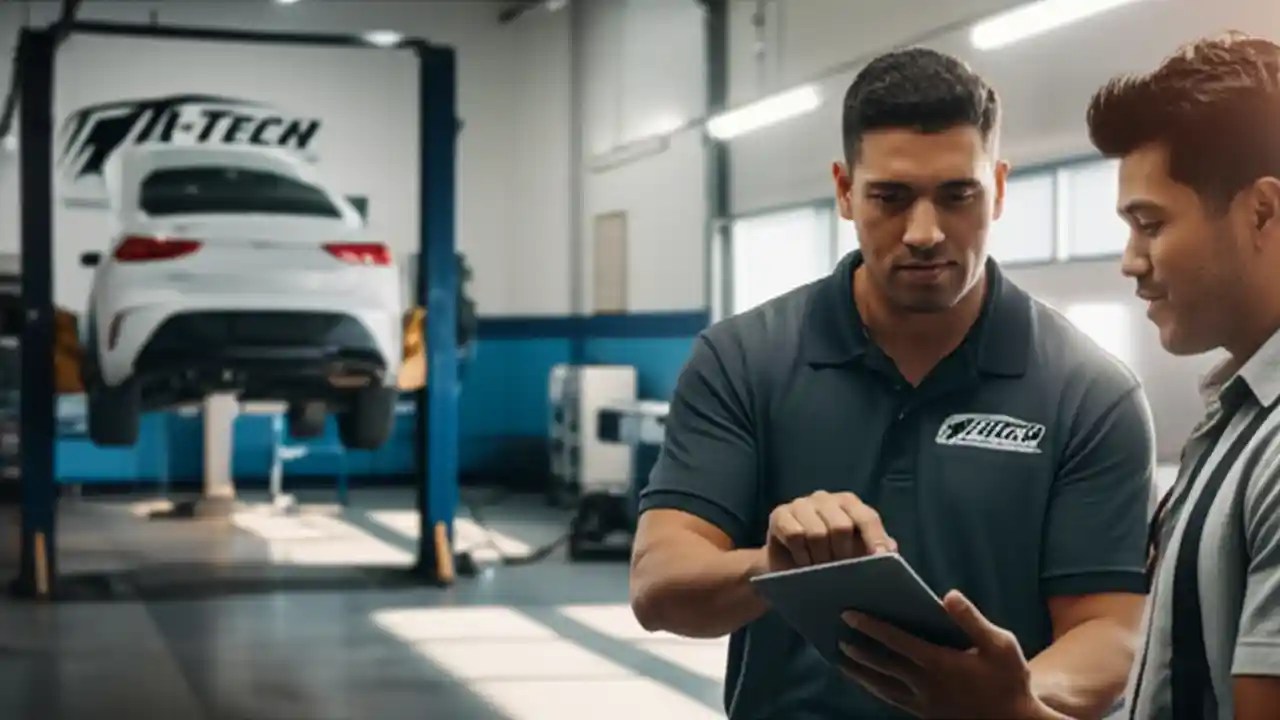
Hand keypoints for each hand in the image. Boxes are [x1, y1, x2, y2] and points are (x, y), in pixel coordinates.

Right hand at [764, 490, 895, 571]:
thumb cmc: (829, 560)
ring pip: (816, 532)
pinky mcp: (779, 514)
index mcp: (849, 504)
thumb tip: (892, 552)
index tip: (880, 560)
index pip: (866, 517)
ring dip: (820, 558)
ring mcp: (801, 504)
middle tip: (841, 573)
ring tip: (822, 571)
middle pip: (840, 526)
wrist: (789, 569)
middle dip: (842, 555)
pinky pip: (794, 535)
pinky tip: (803, 564)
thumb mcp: (857, 555)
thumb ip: (877, 550)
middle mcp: (826, 498)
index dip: (875, 540)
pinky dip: (801, 555)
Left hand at [838, 590, 1058, 719]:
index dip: (871, 626)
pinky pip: (893, 701)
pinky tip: (869, 683)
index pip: (896, 641)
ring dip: (860, 673)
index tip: (849, 614)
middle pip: (882, 664)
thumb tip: (948, 594)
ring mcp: (923, 703)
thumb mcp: (1000, 645)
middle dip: (858, 649)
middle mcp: (925, 684)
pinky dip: (876, 690)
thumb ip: (971, 620)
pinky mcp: (925, 715)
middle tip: (837, 636)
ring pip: (882, 687)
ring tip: (842, 662)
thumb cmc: (1009, 680)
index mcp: (939, 662)